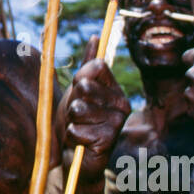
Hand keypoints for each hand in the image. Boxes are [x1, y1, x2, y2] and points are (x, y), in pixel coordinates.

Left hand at [60, 38, 129, 176]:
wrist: (75, 156)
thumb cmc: (77, 122)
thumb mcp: (78, 91)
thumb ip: (87, 66)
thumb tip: (95, 37)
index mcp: (115, 89)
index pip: (96, 66)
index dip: (80, 77)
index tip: (79, 92)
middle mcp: (122, 103)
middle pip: (84, 86)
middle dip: (72, 101)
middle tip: (77, 116)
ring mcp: (117, 122)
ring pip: (78, 108)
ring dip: (71, 120)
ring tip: (79, 128)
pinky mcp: (108, 140)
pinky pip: (76, 129)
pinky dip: (72, 136)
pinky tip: (82, 143)